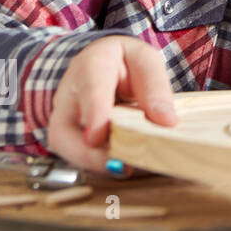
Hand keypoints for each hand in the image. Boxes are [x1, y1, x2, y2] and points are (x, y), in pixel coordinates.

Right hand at [47, 36, 179, 172]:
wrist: (105, 63)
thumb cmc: (127, 62)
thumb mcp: (147, 62)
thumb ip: (156, 88)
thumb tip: (167, 122)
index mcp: (92, 65)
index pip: (90, 88)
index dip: (93, 113)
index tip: (97, 137)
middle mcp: (68, 94)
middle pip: (64, 129)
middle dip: (89, 153)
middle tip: (120, 165)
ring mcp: (63, 118)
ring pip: (66, 148)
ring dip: (95, 162)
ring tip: (127, 168)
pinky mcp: (68, 137)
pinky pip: (77, 155)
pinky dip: (100, 164)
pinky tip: (124, 166)